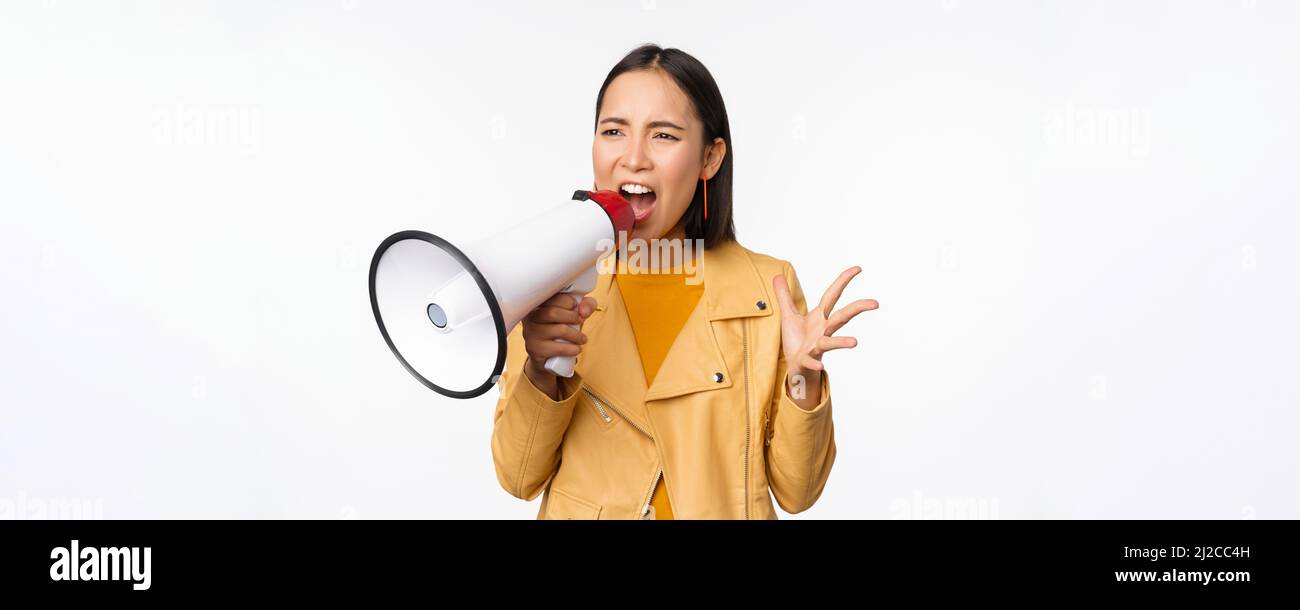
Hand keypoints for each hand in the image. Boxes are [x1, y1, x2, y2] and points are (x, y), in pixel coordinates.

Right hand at [521, 292, 597, 400]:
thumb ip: (585, 305)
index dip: (568, 301)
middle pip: (553, 312)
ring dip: (576, 335)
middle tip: (580, 321)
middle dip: (572, 317)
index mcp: (538, 302)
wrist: (548, 356)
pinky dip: (571, 348)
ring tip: (582, 339)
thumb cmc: (561, 328)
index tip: (576, 307)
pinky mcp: (535, 349)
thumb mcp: (575, 313)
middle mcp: (530, 316)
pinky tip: (576, 348)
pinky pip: (557, 348)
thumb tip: (584, 311)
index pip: (551, 296)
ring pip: (558, 330)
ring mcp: (531, 333)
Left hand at [772, 266, 877, 406]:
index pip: (833, 294)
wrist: (796, 366)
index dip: (844, 280)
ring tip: (855, 342)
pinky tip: (820, 366)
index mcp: (819, 316)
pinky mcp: (807, 359)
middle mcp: (823, 330)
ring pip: (831, 342)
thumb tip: (778, 275)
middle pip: (842, 316)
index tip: (858, 269)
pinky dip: (815, 363)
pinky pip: (811, 361)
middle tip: (875, 303)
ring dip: (842, 342)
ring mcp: (817, 345)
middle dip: (858, 308)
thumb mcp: (788, 314)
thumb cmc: (796, 340)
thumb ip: (784, 295)